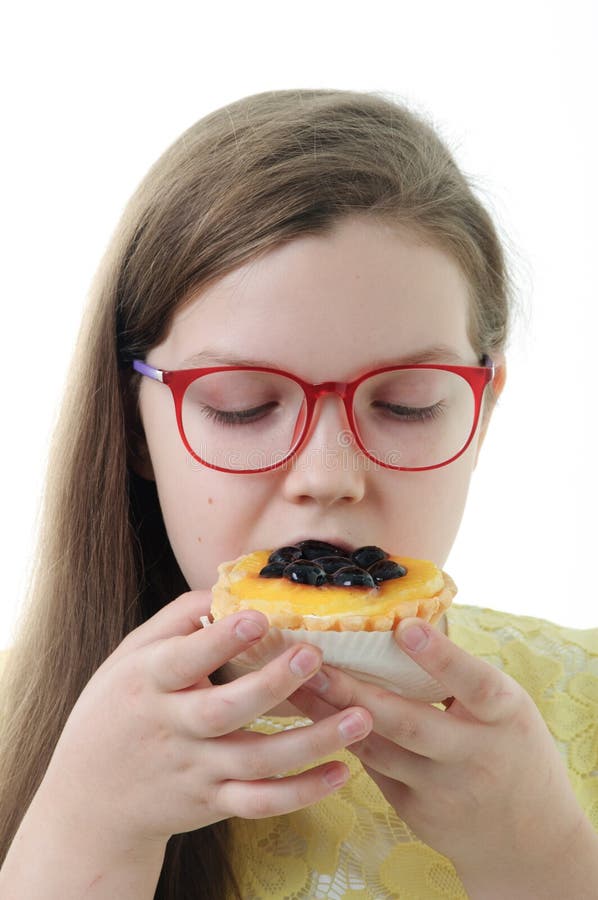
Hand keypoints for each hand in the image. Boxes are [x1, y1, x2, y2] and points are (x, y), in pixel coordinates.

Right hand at [38, 591, 372, 849]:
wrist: (91, 798)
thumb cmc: (118, 708)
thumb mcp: (130, 656)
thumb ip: (176, 620)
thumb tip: (227, 587)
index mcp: (148, 683)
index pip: (184, 660)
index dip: (220, 640)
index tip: (258, 617)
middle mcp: (172, 728)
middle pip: (225, 711)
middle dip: (272, 684)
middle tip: (315, 655)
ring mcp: (195, 770)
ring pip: (257, 761)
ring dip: (312, 741)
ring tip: (360, 716)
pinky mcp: (213, 802)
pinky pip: (262, 803)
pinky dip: (303, 793)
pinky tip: (343, 771)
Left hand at [289, 617, 593, 893]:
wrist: (527, 840)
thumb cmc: (512, 749)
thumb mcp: (507, 709)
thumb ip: (464, 678)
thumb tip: (405, 624)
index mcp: (504, 717)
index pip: (473, 684)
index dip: (440, 657)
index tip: (405, 627)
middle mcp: (472, 755)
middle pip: (408, 723)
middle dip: (356, 692)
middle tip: (314, 661)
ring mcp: (441, 790)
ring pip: (378, 749)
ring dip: (332, 716)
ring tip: (295, 683)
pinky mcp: (416, 812)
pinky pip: (374, 769)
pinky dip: (342, 741)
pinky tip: (313, 717)